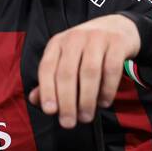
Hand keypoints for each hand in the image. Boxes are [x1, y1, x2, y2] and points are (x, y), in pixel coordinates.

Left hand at [29, 14, 139, 128]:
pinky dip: (107, 89)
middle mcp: (74, 38)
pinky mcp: (117, 43)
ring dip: (87, 99)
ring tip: (86, 117)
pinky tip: (104, 103)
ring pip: (89, 72)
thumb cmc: (86, 51)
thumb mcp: (65, 60)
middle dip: (67, 102)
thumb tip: (33, 100)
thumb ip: (50, 80)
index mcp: (57, 43)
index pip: (47, 68)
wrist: (117, 27)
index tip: (50, 112)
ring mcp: (97, 38)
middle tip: (68, 123)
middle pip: (67, 73)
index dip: (46, 90)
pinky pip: (111, 69)